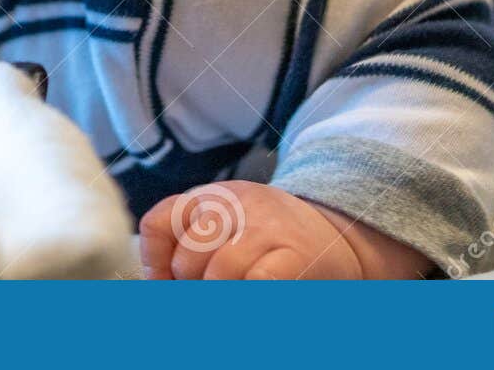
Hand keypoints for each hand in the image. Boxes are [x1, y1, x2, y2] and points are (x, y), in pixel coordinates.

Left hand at [140, 180, 434, 279]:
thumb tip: (152, 286)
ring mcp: (267, 228)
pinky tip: (259, 296)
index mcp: (211, 196)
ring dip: (222, 297)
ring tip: (238, 295)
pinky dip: (251, 297)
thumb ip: (185, 247)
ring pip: (219, 274)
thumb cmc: (271, 242)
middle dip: (193, 290)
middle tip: (213, 293)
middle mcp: (237, 204)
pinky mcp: (296, 256)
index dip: (155, 266)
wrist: (341, 236)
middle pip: (188, 259)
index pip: (159, 224)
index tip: (168, 286)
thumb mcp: (226, 229)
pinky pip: (258, 284)